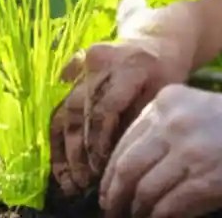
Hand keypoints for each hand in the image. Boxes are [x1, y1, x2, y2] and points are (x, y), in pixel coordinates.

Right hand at [50, 38, 189, 197]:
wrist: (154, 40)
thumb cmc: (164, 72)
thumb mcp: (162, 93)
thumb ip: (137, 119)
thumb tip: (114, 158)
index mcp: (128, 65)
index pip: (105, 109)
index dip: (99, 142)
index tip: (99, 169)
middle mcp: (99, 59)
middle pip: (78, 111)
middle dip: (77, 151)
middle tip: (81, 182)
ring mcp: (82, 61)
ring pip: (63, 110)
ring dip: (63, 149)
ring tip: (69, 179)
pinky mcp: (71, 66)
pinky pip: (58, 103)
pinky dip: (57, 135)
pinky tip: (61, 163)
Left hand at [99, 86, 221, 217]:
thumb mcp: (205, 113)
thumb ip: (170, 132)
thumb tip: (132, 173)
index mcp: (171, 99)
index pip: (124, 142)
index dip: (111, 174)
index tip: (108, 192)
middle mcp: (174, 120)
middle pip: (125, 168)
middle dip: (115, 197)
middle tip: (113, 213)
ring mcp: (190, 150)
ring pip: (142, 192)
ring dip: (136, 213)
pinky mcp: (207, 180)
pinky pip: (167, 209)